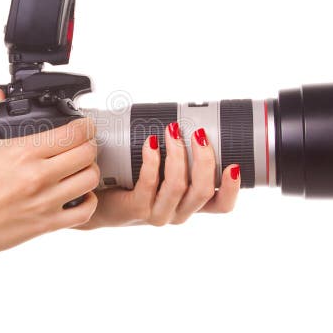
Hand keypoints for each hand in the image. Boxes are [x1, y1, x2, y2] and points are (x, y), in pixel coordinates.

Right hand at [0, 88, 99, 252]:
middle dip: (90, 146)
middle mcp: (37, 175)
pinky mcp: (47, 223)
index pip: (75, 132)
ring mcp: (44, 201)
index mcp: (24, 151)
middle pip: (88, 153)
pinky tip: (79, 194)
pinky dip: (88, 200)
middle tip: (83, 146)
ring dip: (90, 171)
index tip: (83, 126)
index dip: (85, 126)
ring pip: (90, 179)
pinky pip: (84, 211)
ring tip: (80, 169)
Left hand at [77, 123, 240, 228]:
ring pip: (178, 186)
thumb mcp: (162, 172)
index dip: (232, 188)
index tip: (234, 164)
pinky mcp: (136, 208)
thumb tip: (190, 119)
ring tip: (173, 131)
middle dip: (204, 159)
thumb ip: (179, 156)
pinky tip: (151, 143)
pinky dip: (153, 159)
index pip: (222, 206)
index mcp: (190, 205)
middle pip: (202, 191)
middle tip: (199, 134)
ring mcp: (157, 213)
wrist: (97, 200)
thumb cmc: (132, 182)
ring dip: (178, 154)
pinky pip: (149, 182)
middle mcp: (178, 213)